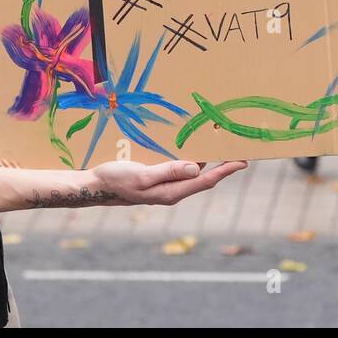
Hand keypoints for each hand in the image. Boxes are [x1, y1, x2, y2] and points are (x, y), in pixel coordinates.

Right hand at [91, 158, 247, 205]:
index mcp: (171, 192)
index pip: (205, 181)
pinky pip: (179, 168)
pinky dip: (189, 158)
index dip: (225, 171)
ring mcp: (164, 186)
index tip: (242, 161)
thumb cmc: (115, 179)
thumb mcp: (142, 174)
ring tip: (219, 145)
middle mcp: (171, 191)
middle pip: (203, 178)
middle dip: (221, 165)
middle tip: (236, 150)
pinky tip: (191, 147)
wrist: (94, 185)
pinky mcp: (157, 179)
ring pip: (192, 172)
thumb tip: (197, 168)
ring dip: (206, 160)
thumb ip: (169, 171)